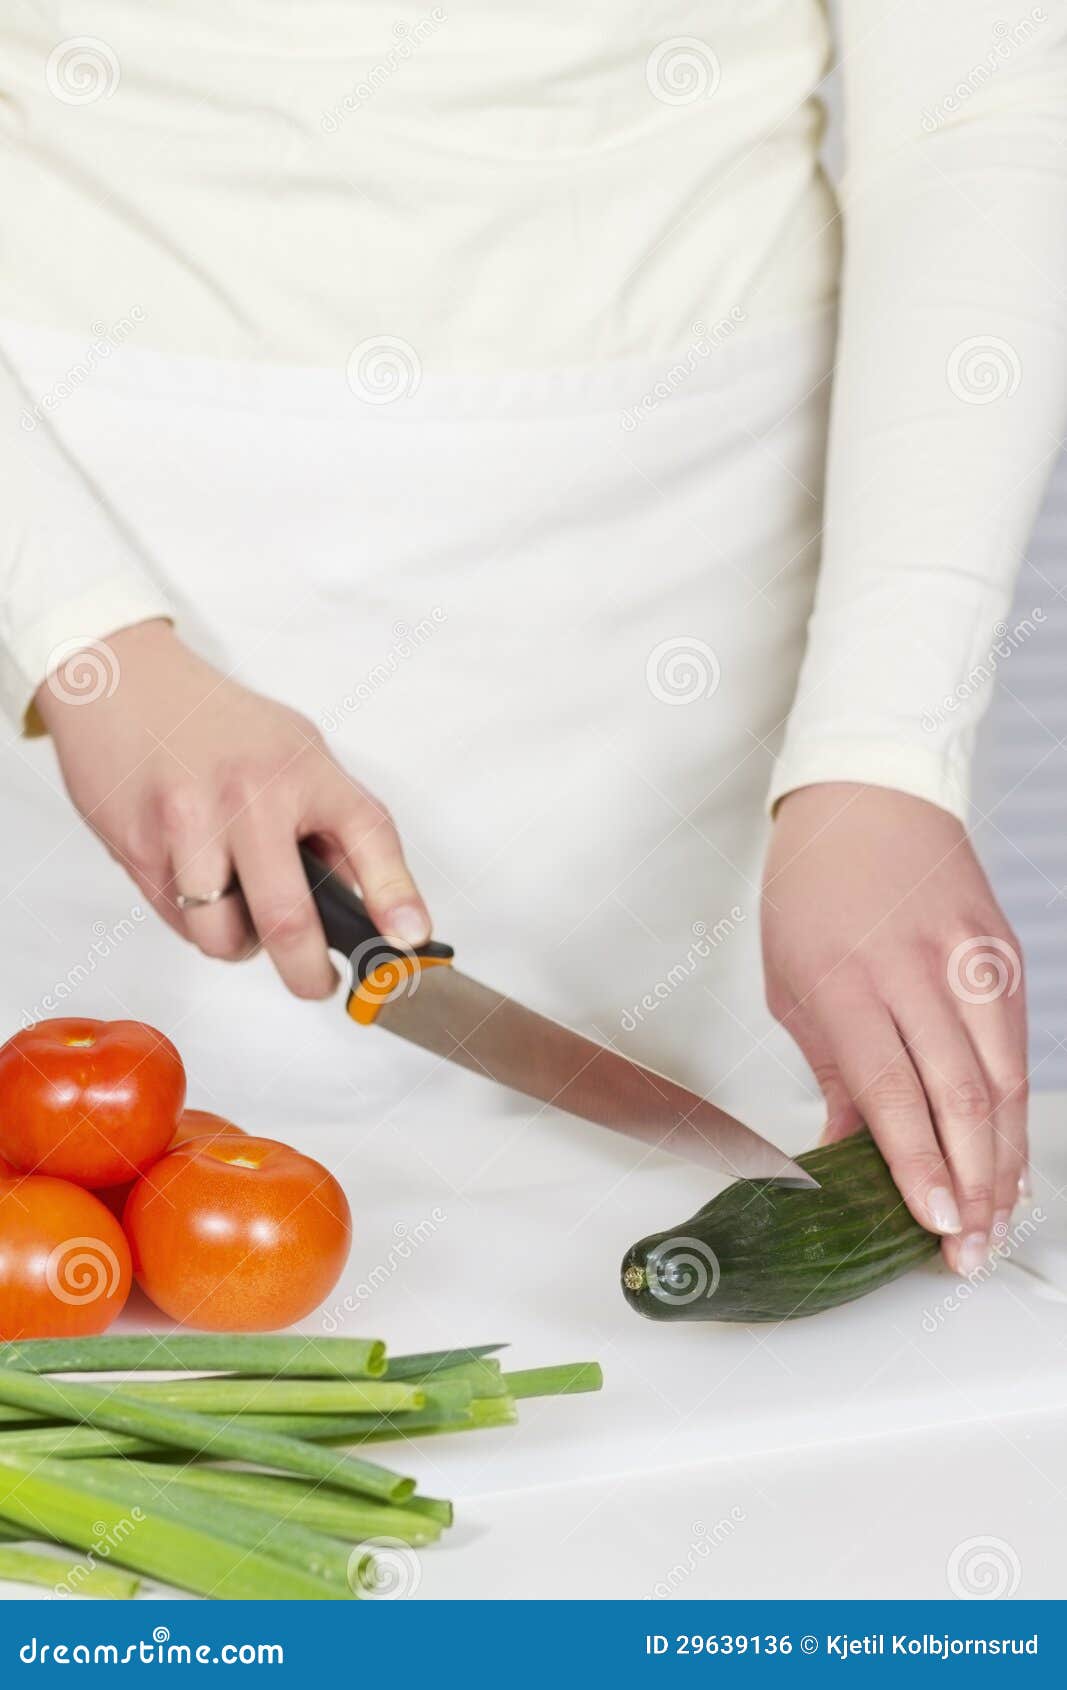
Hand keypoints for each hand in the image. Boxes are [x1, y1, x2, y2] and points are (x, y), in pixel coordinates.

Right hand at [36, 620, 429, 997]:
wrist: (120, 681)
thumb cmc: (217, 722)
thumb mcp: (296, 752)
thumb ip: (332, 822)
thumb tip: (372, 904)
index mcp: (303, 770)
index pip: (369, 836)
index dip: (397, 897)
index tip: (408, 941)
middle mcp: (250, 796)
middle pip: (289, 920)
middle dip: (309, 975)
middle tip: (318, 983)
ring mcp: (190, 824)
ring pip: (223, 937)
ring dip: (238, 943)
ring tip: (239, 909)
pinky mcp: (139, 847)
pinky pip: (178, 921)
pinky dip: (194, 918)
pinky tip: (194, 875)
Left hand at [762, 782, 1027, 1275]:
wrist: (868, 794)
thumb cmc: (812, 890)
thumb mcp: (792, 983)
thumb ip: (832, 1072)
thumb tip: (852, 1155)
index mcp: (848, 980)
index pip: (894, 1089)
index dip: (918, 1164)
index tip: (933, 1224)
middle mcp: (918, 971)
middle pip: (961, 1095)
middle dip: (970, 1185)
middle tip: (966, 1251)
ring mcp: (970, 961)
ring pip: (1005, 1080)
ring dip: (1004, 1162)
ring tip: (993, 1223)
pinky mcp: (1006, 957)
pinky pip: (1019, 1048)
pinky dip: (1017, 1112)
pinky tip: (1009, 1159)